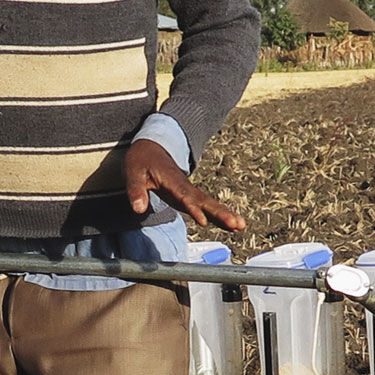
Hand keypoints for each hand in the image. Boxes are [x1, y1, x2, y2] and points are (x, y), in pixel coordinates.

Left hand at [124, 139, 245, 232]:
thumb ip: (136, 191)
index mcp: (172, 181)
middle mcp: (185, 187)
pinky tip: (231, 227)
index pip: (184, 196)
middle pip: (205, 201)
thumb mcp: (133, 172)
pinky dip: (218, 217)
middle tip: (236, 224)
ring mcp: (188, 192)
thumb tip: (138, 209)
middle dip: (220, 213)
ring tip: (240, 226)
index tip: (204, 221)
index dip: (194, 209)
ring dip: (225, 215)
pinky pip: (206, 208)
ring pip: (209, 204)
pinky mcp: (188, 197)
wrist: (152, 146)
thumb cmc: (142, 160)